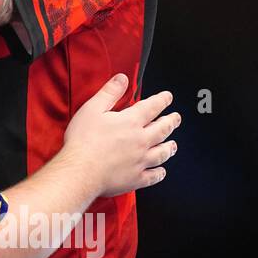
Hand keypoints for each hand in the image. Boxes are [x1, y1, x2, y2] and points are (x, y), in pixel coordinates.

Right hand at [59, 74, 178, 197]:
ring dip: (169, 147)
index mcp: (130, 122)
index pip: (152, 107)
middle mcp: (140, 140)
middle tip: (176, 118)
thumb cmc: (83, 141)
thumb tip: (122, 79)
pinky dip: (160, 173)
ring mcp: (140, 160)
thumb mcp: (92, 109)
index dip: (162, 100)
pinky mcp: (135, 178)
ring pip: (162, 152)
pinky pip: (154, 176)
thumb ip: (109, 93)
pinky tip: (161, 171)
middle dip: (171, 121)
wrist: (81, 170)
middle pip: (162, 129)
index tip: (168, 97)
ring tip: (173, 144)